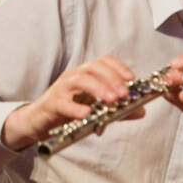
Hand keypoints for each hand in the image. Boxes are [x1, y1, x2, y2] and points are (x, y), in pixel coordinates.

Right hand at [1, 55, 144, 149]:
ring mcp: (62, 88)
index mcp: (87, 74)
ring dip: (98, 88)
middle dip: (112, 79)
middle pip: (94, 68)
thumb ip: (118, 111)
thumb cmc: (70, 110)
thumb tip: (142, 111)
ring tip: (111, 100)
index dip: (118, 67)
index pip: (103, 62)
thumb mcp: (97, 109)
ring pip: (79, 80)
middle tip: (125, 94)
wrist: (40, 121)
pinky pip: (63, 102)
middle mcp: (74, 76)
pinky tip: (86, 114)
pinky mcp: (51, 103)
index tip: (132, 79)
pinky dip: (75, 107)